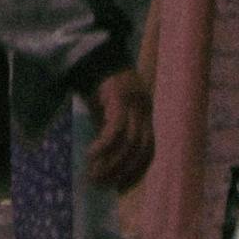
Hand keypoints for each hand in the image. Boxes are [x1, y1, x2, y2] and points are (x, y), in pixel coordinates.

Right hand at [85, 66, 155, 195]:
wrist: (90, 50)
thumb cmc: (97, 83)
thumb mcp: (108, 111)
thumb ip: (113, 132)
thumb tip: (106, 165)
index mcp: (145, 113)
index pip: (149, 152)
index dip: (136, 173)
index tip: (120, 189)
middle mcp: (144, 108)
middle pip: (140, 150)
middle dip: (121, 172)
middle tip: (100, 185)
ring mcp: (133, 101)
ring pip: (128, 143)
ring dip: (110, 164)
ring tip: (92, 175)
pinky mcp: (118, 96)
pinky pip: (115, 130)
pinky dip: (104, 147)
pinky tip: (89, 155)